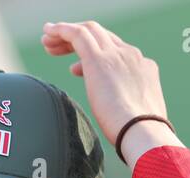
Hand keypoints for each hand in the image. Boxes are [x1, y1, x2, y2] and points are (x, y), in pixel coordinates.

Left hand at [40, 21, 168, 147]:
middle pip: (100, 36)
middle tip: (54, 48)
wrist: (143, 131)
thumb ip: (120, 107)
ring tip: (46, 41)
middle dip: (76, 39)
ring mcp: (116, 55)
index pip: (115, 52)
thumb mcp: (130, 116)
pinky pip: (77, 35)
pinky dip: (62, 30)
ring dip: (65, 34)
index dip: (92, 54)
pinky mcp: (98, 59)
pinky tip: (48, 31)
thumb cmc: (137, 135)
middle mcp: (131, 55)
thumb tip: (108, 108)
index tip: (75, 68)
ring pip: (88, 31)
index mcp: (142, 68)